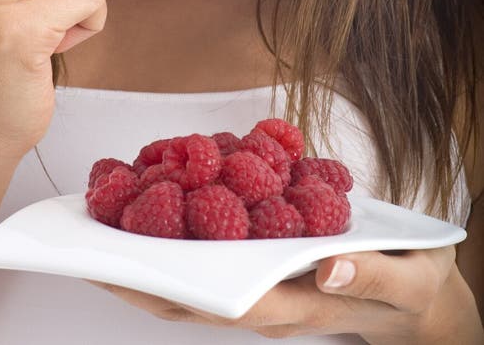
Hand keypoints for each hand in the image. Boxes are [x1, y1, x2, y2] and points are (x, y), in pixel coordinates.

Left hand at [87, 245, 483, 341]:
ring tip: (105, 215)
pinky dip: (182, 223)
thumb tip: (327, 265)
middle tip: (86, 241)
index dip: (166, 287)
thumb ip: (371, 276)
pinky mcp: (262, 259)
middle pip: (188, 292)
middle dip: (134, 271)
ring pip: (192, 272)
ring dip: (148, 248)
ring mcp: (260, 280)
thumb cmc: (408, 290)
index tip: (118, 270)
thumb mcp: (407, 283)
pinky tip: (160, 193)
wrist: (414, 294)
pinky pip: (213, 247)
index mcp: (293, 306)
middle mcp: (265, 296)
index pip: (219, 304)